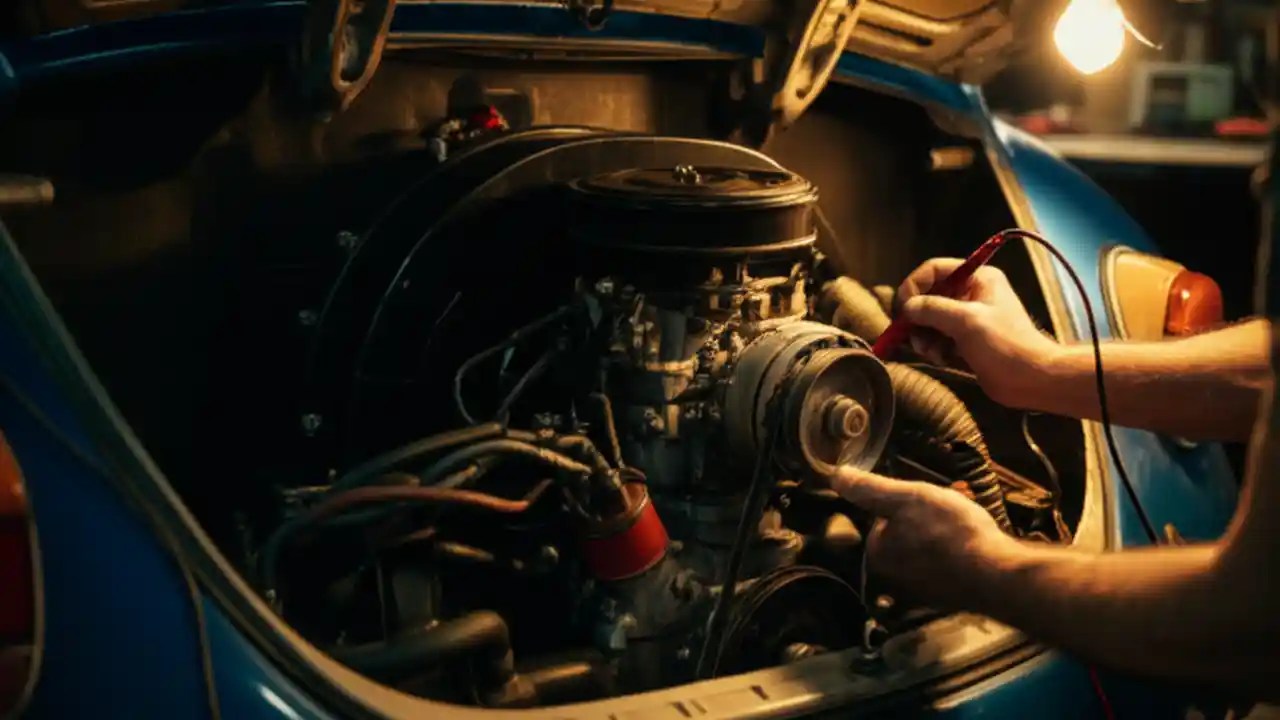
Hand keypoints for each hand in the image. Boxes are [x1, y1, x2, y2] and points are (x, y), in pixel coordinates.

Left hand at [831, 466, 1019, 610]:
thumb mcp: (907, 498)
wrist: (996, 574)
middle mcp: (892, 579)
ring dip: (944, 538)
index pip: (883, 521)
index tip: (926, 502)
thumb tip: (836, 476)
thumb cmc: (950, 532)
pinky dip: (958, 557)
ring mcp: (920, 593)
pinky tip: (973, 548)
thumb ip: (870, 489)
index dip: (906, 505)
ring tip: (965, 527)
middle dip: (925, 522)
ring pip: (927, 552)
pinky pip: (946, 569)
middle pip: (905, 538)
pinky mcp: (946, 600)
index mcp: (877, 554)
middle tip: (950, 513)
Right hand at [897, 259, 1060, 407]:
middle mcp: (971, 292)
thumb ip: (932, 309)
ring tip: (928, 352)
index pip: (934, 269)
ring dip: (923, 336)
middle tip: (910, 336)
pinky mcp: (965, 339)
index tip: (902, 310)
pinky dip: (933, 347)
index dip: (913, 286)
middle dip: (917, 317)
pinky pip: (938, 337)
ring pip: (930, 319)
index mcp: (977, 278)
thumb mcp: (967, 322)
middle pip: (928, 295)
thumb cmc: (1005, 345)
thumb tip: (906, 307)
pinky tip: (940, 359)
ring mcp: (967, 317)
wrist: (1031, 380)